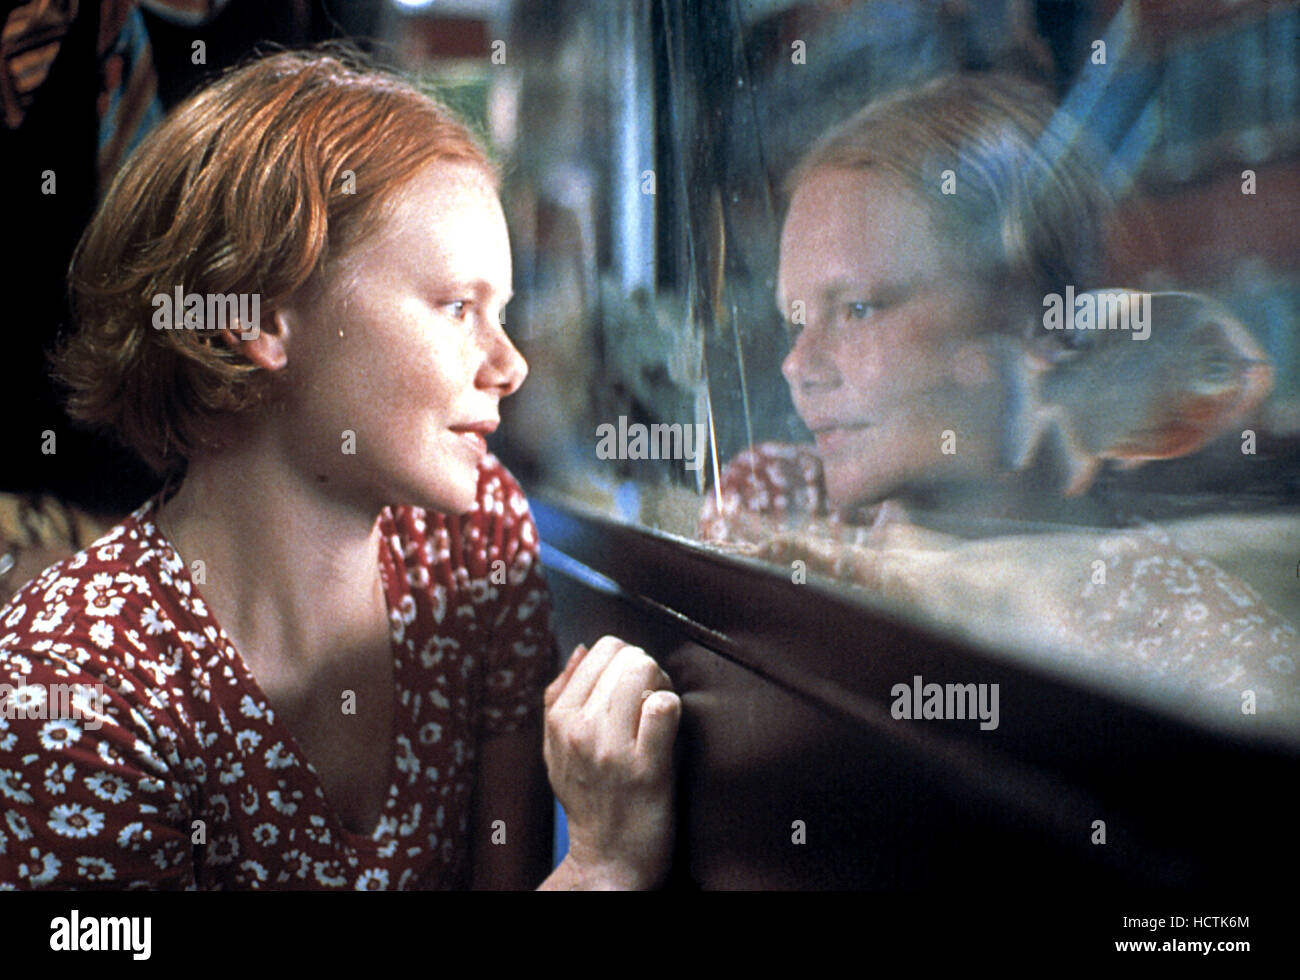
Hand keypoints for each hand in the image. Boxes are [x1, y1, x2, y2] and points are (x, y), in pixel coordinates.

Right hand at [542, 635, 680, 888]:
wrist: (608, 858)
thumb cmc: (589, 799)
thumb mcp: (556, 748)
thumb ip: (560, 696)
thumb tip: (581, 650)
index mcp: (560, 718)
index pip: (602, 649)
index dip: (626, 661)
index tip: (632, 687)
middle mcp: (580, 729)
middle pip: (628, 657)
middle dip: (648, 671)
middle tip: (649, 701)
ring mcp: (612, 748)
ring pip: (646, 672)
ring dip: (662, 687)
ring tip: (657, 715)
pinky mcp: (646, 768)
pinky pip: (664, 707)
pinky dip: (672, 710)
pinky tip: (666, 730)